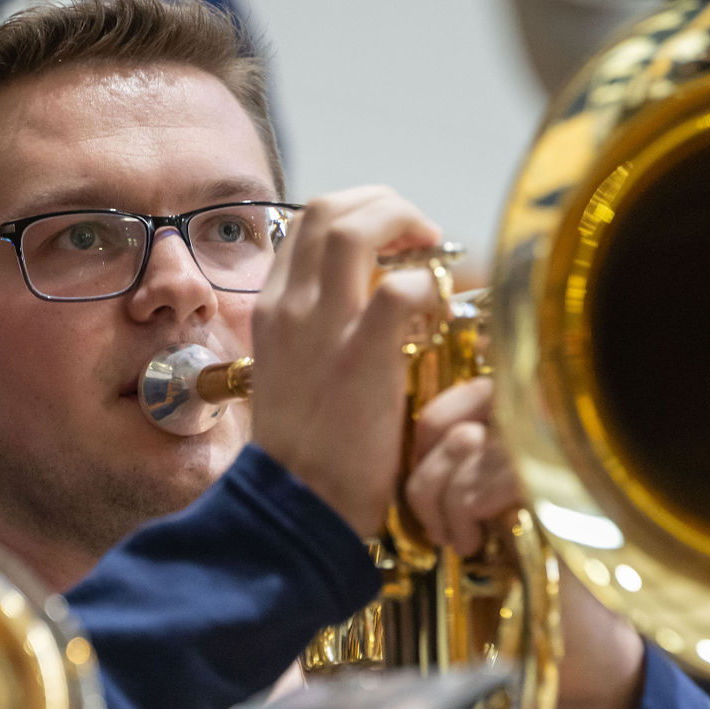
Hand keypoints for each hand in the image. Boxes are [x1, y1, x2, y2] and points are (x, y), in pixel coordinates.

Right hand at [251, 187, 443, 536]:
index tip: (392, 237)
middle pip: (330, 208)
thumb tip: (359, 310)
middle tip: (419, 234)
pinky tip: (438, 312)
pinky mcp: (362, 357)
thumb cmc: (305, 456)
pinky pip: (402, 288)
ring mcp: (323, 327)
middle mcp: (291, 306)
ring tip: (431, 250)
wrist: (298, 505)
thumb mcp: (290, 376)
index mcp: (271, 309)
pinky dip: (429, 285)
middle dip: (384, 203)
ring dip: (405, 223)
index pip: (307, 224)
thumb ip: (315, 335)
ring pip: (358, 226)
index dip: (357, 213)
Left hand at [402, 378, 645, 708]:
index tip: (421, 478)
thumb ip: (463, 458)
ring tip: (457, 538)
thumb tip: (407, 440)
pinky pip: (490, 478)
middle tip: (434, 522)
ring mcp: (568, 455)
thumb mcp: (487, 504)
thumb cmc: (524, 569)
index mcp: (540, 421)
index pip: (470, 387)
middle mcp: (559, 427)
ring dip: (444, 500)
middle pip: (466, 408)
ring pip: (468, 444)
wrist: (578, 638)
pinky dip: (466, 512)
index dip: (429, 430)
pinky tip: (475, 544)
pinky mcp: (570, 491)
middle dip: (428, 471)